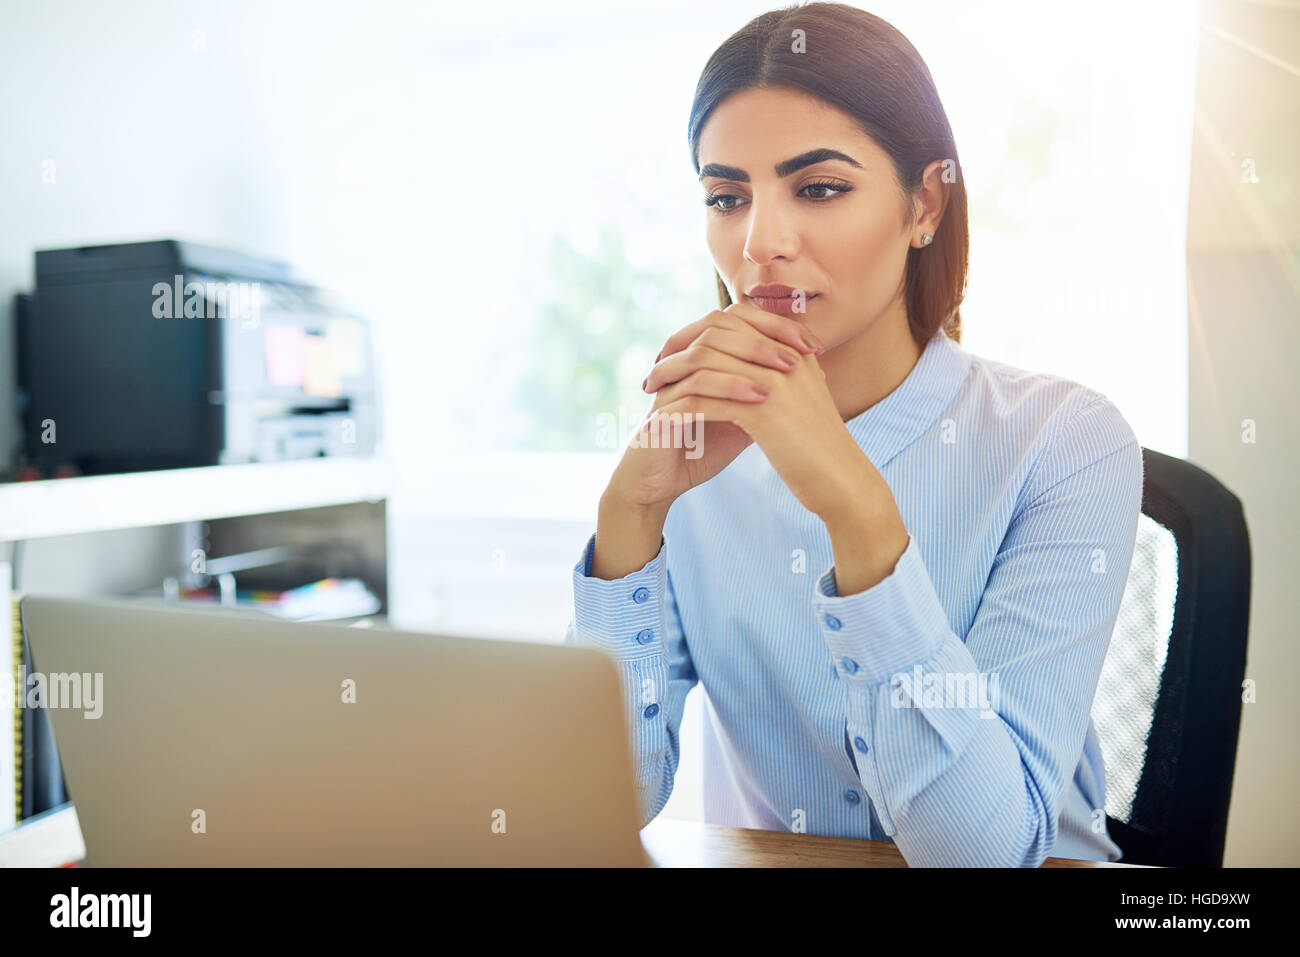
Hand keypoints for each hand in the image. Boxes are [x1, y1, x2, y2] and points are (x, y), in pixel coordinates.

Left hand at [643, 302, 877, 521]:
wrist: (842, 480)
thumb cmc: (819, 447)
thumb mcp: (801, 400)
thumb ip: (778, 377)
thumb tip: (747, 369)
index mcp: (792, 349)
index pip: (734, 319)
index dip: (697, 330)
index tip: (674, 350)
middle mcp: (783, 356)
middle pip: (714, 333)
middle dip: (677, 347)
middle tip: (654, 369)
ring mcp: (773, 380)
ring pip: (704, 364)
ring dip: (671, 375)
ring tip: (650, 391)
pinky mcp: (762, 411)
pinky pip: (706, 400)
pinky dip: (679, 407)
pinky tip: (662, 418)